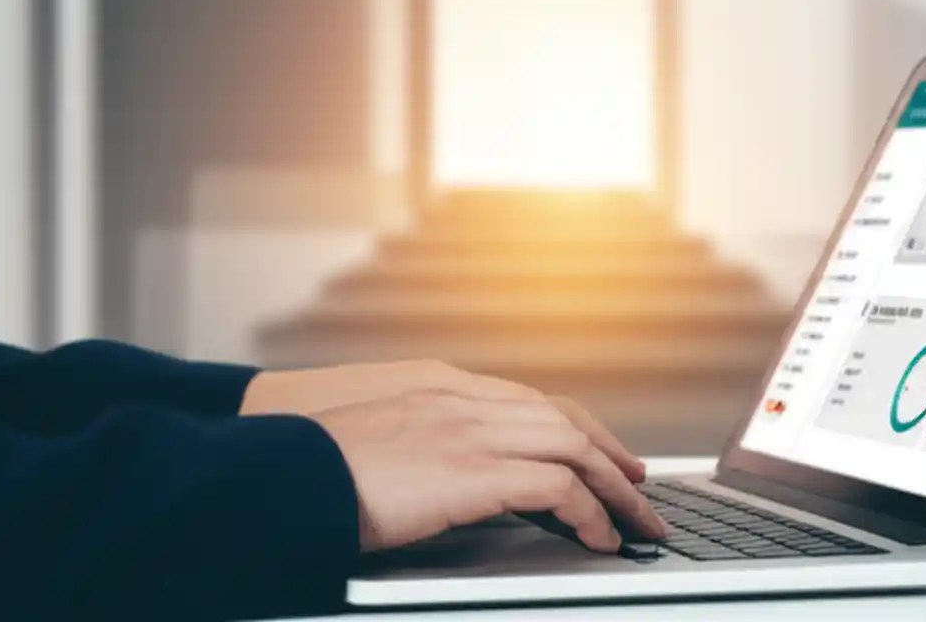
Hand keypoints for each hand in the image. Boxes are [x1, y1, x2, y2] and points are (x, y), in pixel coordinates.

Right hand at [242, 360, 645, 481]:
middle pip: (566, 421)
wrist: (285, 471)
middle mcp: (466, 401)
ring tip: (636, 520)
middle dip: (612, 456)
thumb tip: (455, 474)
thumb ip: (426, 442)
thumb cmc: (320, 464)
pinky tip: (597, 536)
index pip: (535, 402)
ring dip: (614, 489)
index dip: (581, 428)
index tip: (606, 454)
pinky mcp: (472, 472)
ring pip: (574, 450)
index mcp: (444, 388)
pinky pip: (556, 487)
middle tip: (639, 488)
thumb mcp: (381, 439)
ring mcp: (470, 432)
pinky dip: (588, 512)